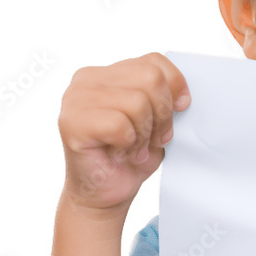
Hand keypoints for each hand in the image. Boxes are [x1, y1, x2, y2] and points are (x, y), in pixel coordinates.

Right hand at [57, 51, 189, 215]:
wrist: (105, 194)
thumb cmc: (131, 155)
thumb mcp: (156, 119)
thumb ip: (163, 96)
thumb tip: (183, 93)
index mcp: (107, 73)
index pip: (153, 61)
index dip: (176, 84)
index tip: (181, 108)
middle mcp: (87, 79)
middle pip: (150, 78)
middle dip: (163, 113)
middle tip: (155, 137)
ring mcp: (75, 99)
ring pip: (137, 102)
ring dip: (145, 133)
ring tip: (134, 147)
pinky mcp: (71, 123)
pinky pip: (120, 124)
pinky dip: (129, 144)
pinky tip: (121, 153)